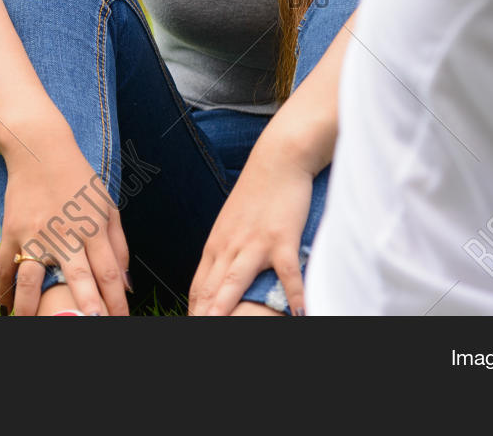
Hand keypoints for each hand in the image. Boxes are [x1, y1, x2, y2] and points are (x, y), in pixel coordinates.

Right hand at [0, 146, 130, 316]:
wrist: (39, 149)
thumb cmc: (78, 179)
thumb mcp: (106, 205)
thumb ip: (118, 245)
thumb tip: (125, 284)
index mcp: (92, 226)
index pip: (108, 271)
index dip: (116, 300)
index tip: (121, 321)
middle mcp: (64, 231)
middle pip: (77, 275)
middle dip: (86, 305)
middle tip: (92, 325)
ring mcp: (35, 232)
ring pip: (32, 277)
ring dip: (32, 305)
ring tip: (31, 325)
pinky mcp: (11, 230)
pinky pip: (5, 265)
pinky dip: (3, 287)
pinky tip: (6, 307)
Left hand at [189, 141, 312, 315]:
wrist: (277, 159)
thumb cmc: (257, 192)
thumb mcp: (232, 222)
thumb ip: (226, 248)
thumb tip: (221, 274)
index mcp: (216, 244)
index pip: (199, 286)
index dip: (194, 309)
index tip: (190, 325)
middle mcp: (230, 246)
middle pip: (211, 289)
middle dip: (202, 315)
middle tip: (196, 333)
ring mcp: (255, 243)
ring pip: (235, 283)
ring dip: (225, 310)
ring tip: (219, 330)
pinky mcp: (282, 238)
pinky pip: (288, 274)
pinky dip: (294, 295)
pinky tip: (301, 314)